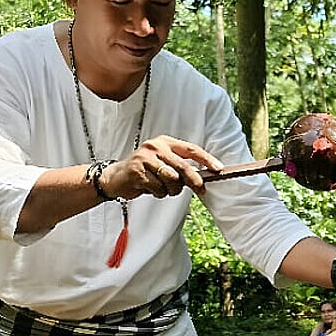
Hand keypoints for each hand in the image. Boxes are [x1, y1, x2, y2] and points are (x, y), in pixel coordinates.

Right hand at [100, 136, 223, 199]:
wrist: (116, 177)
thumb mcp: (163, 163)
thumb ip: (180, 167)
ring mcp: (145, 158)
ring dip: (171, 190)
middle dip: (194, 180)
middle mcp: (155, 147)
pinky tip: (149, 188)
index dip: (206, 159)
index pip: (191, 149)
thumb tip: (203, 178)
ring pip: (171, 179)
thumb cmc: (145, 172)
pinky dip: (158, 193)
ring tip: (162, 188)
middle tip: (201, 189)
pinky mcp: (137, 171)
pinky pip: (158, 188)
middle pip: (183, 166)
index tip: (218, 168)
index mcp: (165, 142)